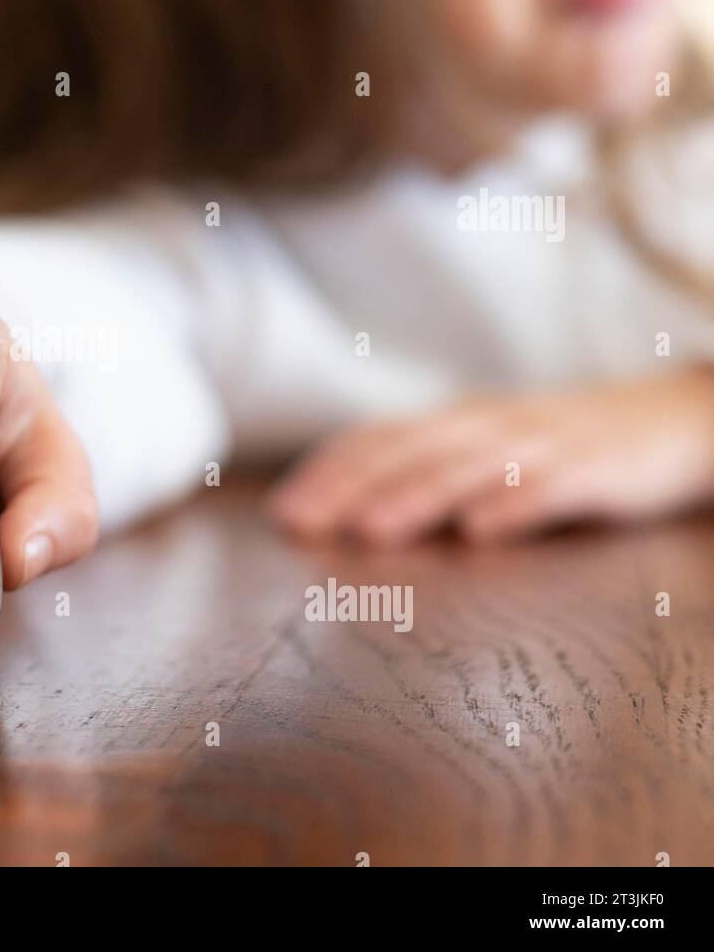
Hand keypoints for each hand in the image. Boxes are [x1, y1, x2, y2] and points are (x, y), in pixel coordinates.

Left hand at [269, 370, 713, 545]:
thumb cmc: (555, 447)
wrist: (670, 420)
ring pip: (469, 468)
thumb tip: (339, 512)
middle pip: (409, 452)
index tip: (281, 512)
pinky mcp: (598, 470)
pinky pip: (553, 486)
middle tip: (302, 522)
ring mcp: (543, 444)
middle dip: (351, 487)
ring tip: (370, 529)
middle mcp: (488, 425)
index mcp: (453, 422)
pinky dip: (514, 504)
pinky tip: (480, 531)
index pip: (376, 440)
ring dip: (416, 497)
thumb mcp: (481, 450)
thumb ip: (420, 472)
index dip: (326, 473)